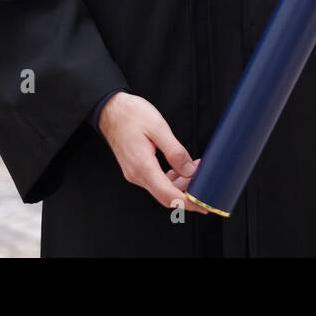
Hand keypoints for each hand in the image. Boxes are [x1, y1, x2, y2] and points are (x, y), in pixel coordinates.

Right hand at [98, 91, 209, 213]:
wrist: (111, 110)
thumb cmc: (131, 115)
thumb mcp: (158, 127)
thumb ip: (175, 151)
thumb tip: (189, 170)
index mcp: (143, 166)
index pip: (168, 195)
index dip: (188, 203)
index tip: (202, 205)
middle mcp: (137, 175)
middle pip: (165, 196)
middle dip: (187, 196)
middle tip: (204, 185)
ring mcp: (135, 173)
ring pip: (161, 190)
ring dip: (179, 185)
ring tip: (194, 170)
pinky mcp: (135, 169)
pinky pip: (155, 181)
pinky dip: (170, 179)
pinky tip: (179, 169)